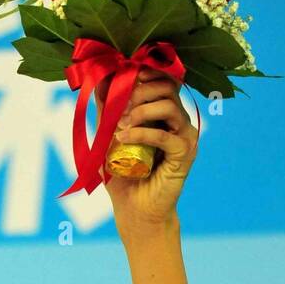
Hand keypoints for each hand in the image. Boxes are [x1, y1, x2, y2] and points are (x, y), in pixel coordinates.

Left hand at [95, 68, 198, 232]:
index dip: (143, 74)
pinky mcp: (184, 154)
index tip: (120, 82)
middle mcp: (178, 120)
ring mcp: (184, 136)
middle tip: (118, 108)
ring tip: (120, 126)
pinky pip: (166, 136)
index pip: (162, 78)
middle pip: (167, 86)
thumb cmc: (122, 175)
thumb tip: (99, 79)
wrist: (134, 209)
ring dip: (140, 111)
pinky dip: (142, 133)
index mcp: (164, 112)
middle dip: (139, 91)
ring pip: (170, 106)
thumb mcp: (108, 136)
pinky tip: (123, 138)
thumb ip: (106, 109)